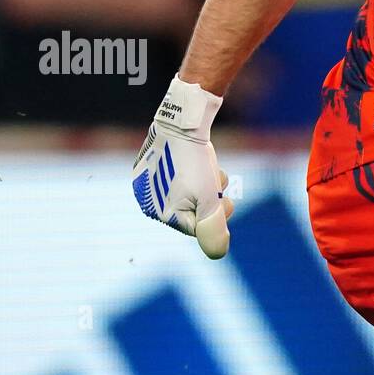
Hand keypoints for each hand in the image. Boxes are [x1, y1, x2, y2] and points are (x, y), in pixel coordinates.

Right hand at [132, 74, 232, 257]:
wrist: (181, 121)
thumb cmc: (194, 162)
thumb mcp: (209, 200)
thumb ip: (213, 229)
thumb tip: (218, 253)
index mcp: (157, 211)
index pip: (195, 228)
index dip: (215, 217)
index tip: (226, 200)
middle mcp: (147, 199)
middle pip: (192, 211)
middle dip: (211, 199)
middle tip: (219, 183)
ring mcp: (148, 181)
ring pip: (190, 193)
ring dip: (206, 185)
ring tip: (208, 168)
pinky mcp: (154, 165)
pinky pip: (181, 178)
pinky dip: (195, 173)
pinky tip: (200, 159)